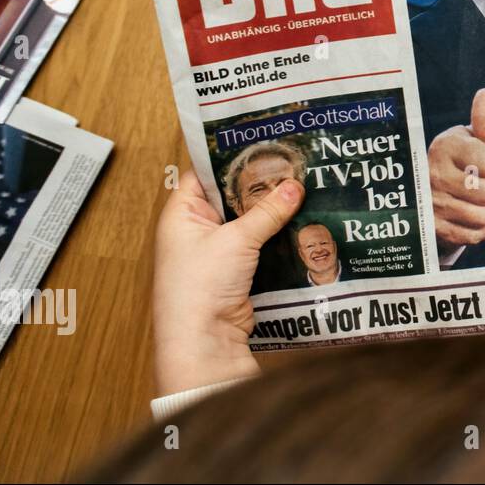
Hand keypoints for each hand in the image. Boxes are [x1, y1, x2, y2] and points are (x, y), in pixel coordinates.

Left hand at [153, 169, 304, 394]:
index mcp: (182, 213)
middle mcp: (196, 229)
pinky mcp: (236, 270)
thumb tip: (294, 186)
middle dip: (261, 184)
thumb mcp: (236, 239)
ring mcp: (217, 251)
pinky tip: (301, 222)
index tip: (264, 143)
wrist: (203, 340)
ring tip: (303, 188)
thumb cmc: (200, 287)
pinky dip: (277, 235)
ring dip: (272, 211)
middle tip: (293, 164)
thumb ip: (267, 211)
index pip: (205, 172)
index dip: (232, 157)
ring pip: (249, 221)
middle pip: (231, 196)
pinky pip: (260, 244)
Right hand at [427, 88, 484, 255]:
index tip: (479, 161)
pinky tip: (468, 216)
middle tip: (479, 183)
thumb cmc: (461, 160)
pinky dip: (480, 228)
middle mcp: (433, 176)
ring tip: (473, 199)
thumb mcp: (472, 139)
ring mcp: (432, 206)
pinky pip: (477, 235)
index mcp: (443, 147)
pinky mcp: (435, 232)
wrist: (431, 190)